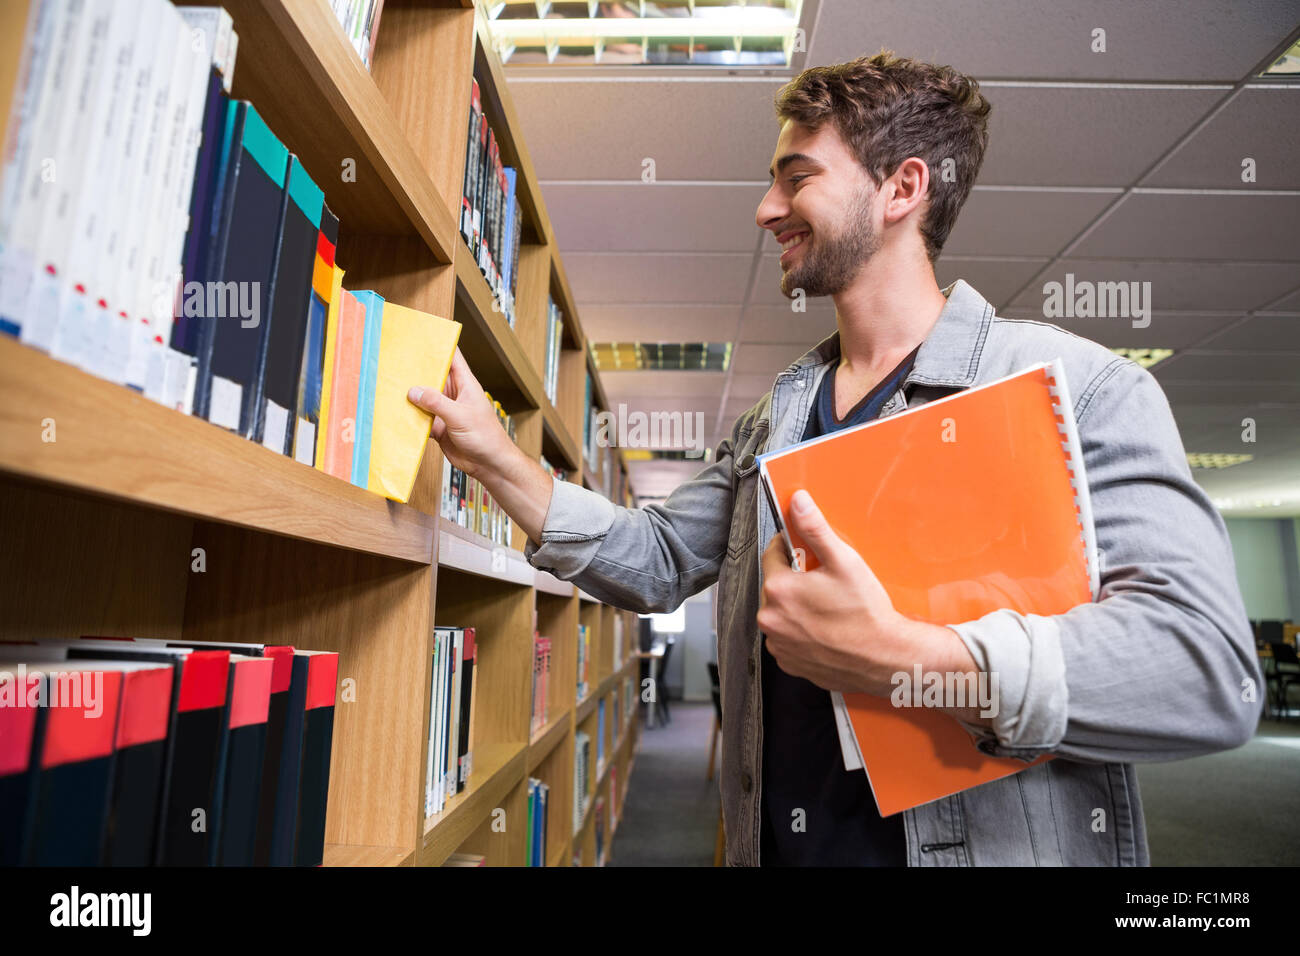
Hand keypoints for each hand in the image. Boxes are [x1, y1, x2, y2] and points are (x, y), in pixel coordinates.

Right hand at [408, 347, 514, 480]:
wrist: (488, 464)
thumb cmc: (486, 437)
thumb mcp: (460, 415)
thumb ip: (437, 402)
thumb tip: (414, 391)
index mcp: (465, 384)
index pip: (452, 357)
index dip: (439, 345)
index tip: (422, 335)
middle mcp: (453, 395)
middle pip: (432, 376)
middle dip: (416, 371)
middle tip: (395, 362)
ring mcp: (444, 411)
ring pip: (423, 398)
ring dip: (410, 396)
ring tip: (389, 386)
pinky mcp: (438, 427)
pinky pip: (420, 418)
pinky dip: (410, 417)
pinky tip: (396, 414)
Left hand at [757, 488, 979, 701]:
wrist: (884, 659)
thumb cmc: (866, 613)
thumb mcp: (844, 562)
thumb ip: (815, 529)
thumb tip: (798, 502)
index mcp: (778, 589)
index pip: (772, 554)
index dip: (789, 547)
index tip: (805, 550)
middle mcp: (770, 619)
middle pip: (776, 586)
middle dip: (795, 579)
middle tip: (824, 582)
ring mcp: (778, 644)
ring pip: (781, 613)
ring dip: (796, 607)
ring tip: (827, 608)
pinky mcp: (789, 663)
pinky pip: (788, 639)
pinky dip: (801, 632)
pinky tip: (825, 629)